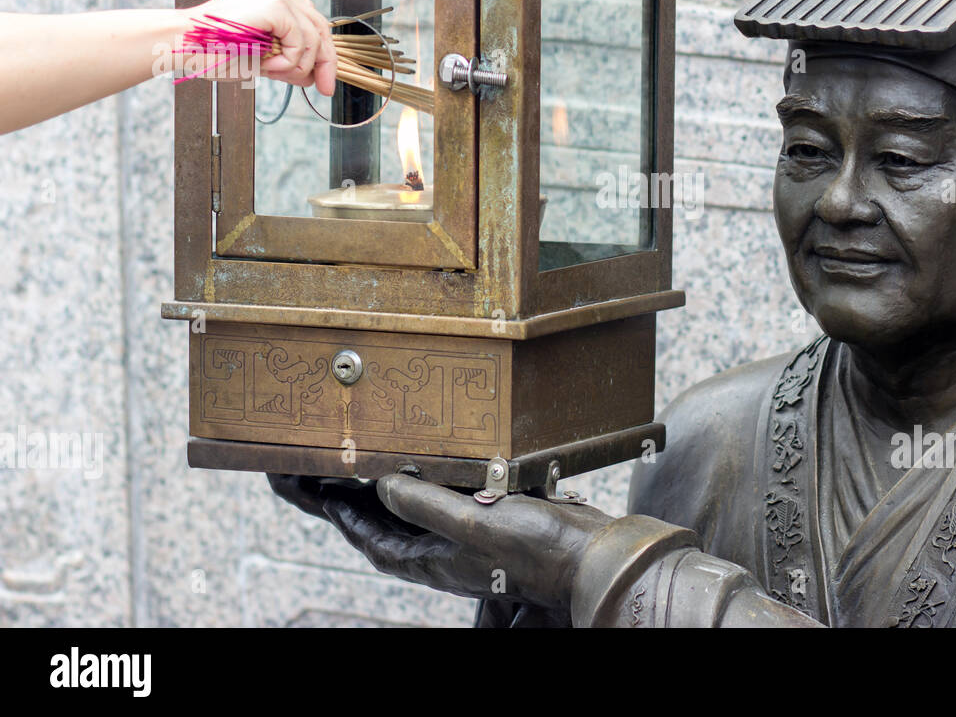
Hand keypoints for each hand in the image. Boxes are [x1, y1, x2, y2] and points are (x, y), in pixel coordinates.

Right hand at [191, 0, 336, 95]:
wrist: (184, 46)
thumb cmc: (213, 52)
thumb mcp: (260, 60)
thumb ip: (288, 63)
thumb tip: (313, 76)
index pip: (312, 24)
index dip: (323, 53)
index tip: (324, 82)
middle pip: (320, 28)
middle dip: (324, 62)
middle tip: (323, 88)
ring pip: (313, 38)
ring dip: (297, 65)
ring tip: (273, 72)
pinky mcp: (274, 5)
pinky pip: (299, 41)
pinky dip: (288, 60)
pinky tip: (267, 64)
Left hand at [268, 474, 614, 610]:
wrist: (592, 556)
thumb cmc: (535, 549)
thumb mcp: (472, 522)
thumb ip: (424, 505)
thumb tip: (379, 486)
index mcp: (433, 557)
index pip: (366, 535)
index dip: (332, 512)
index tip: (301, 484)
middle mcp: (444, 548)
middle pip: (381, 520)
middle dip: (343, 497)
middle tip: (310, 468)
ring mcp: (468, 534)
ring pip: (412, 507)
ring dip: (379, 486)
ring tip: (352, 459)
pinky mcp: (492, 517)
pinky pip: (445, 497)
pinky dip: (424, 478)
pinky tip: (422, 461)